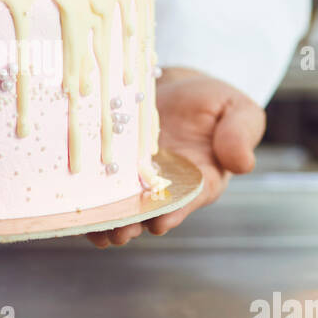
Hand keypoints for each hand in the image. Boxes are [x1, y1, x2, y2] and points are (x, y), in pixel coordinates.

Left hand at [88, 66, 264, 247]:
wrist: (173, 87)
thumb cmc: (211, 101)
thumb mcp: (237, 110)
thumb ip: (242, 133)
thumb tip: (243, 163)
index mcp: (201, 181)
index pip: (187, 201)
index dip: (174, 212)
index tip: (161, 220)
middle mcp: (166, 189)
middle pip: (148, 213)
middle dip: (133, 224)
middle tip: (119, 231)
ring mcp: (136, 182)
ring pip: (120, 208)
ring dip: (107, 220)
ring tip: (94, 226)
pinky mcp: (113, 170)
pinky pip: (99, 191)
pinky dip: (86, 202)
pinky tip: (74, 209)